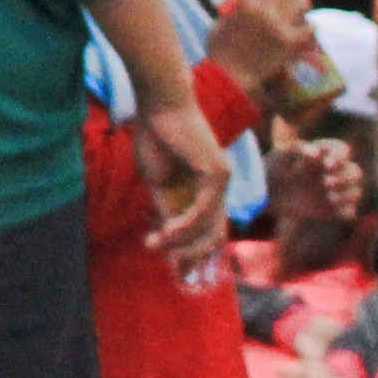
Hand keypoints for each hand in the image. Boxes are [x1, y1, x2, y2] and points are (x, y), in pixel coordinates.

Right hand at [135, 100, 231, 273]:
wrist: (159, 104)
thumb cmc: (155, 134)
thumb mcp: (157, 180)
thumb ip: (167, 207)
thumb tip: (168, 237)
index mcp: (205, 188)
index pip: (207, 229)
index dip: (193, 252)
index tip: (177, 272)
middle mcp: (220, 187)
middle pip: (215, 235)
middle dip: (195, 257)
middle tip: (176, 273)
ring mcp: (223, 180)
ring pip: (210, 226)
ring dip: (182, 243)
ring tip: (155, 247)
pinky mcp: (218, 174)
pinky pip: (204, 211)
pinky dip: (185, 226)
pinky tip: (166, 232)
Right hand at [204, 0, 314, 100]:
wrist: (231, 77)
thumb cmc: (219, 51)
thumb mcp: (219, 24)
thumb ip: (232, 9)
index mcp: (244, 5)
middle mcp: (264, 12)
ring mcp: (279, 28)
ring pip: (302, 2)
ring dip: (300, 1)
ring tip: (298, 5)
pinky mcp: (291, 44)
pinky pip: (310, 28)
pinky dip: (309, 27)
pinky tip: (306, 28)